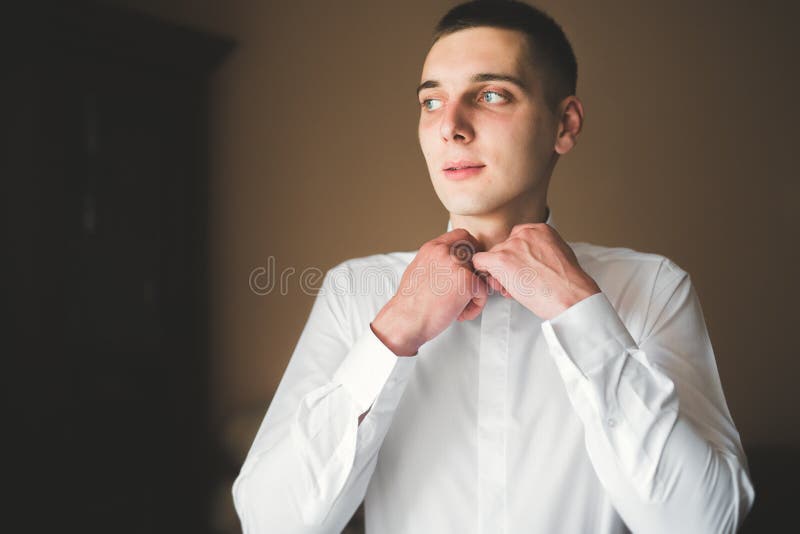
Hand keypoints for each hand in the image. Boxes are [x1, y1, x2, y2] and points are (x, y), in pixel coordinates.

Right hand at [371, 228, 490, 355]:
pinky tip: (460, 314)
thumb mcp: (418, 270)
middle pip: (475, 254)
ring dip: (474, 292)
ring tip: (458, 306)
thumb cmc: (409, 302)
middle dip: (475, 272)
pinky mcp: (467, 282)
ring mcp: (457, 265)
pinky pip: (483, 291)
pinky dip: (475, 306)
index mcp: (432, 248)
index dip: (471, 248)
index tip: (470, 263)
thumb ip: (435, 260)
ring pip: (480, 274)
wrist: (406, 320)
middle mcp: (445, 252)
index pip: (461, 235)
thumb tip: (447, 262)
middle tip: (466, 290)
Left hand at [471, 223, 600, 320]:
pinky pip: (479, 261)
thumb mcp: (560, 255)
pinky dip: (484, 274)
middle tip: (517, 282)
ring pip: (491, 257)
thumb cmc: (568, 284)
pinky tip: (496, 284)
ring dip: (498, 274)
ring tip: (513, 289)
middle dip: (506, 266)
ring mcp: (511, 246)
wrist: (570, 296)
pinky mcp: (500, 259)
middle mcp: (524, 234)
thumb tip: (529, 259)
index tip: (520, 267)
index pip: (516, 237)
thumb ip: (541, 250)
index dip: (515, 255)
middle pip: (503, 247)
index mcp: (541, 229)